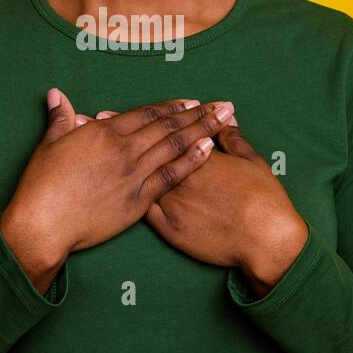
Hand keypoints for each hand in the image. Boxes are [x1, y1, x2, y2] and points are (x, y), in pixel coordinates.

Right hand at [0, 88, 232, 285]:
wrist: (44, 223)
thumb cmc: (42, 185)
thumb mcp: (49, 144)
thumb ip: (61, 118)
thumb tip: (57, 94)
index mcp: (104, 133)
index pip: (146, 114)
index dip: (171, 106)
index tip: (191, 101)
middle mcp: (124, 149)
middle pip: (168, 126)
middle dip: (198, 114)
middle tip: (222, 106)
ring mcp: (134, 174)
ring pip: (174, 147)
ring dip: (201, 131)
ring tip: (223, 120)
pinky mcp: (138, 200)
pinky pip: (171, 176)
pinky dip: (191, 161)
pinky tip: (208, 150)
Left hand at [100, 104, 307, 297]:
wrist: (265, 239)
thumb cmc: (264, 199)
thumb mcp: (252, 161)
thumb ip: (233, 139)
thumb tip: (225, 118)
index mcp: (194, 155)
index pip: (159, 133)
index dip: (131, 124)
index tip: (110, 112)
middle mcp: (178, 175)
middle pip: (140, 152)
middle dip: (112, 135)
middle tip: (88, 122)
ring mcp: (172, 202)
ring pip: (134, 178)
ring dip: (110, 162)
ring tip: (88, 152)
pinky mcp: (170, 227)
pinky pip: (140, 210)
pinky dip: (118, 196)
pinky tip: (100, 188)